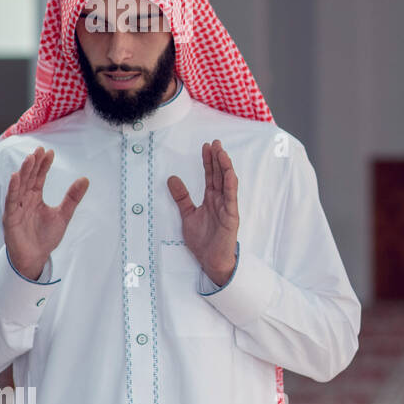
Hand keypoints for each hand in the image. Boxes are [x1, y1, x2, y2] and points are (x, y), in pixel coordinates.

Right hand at [3, 146, 88, 280]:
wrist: (35, 257)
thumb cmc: (45, 236)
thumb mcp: (63, 214)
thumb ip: (72, 197)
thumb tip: (85, 179)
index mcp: (35, 198)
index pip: (39, 178)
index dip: (43, 165)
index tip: (49, 152)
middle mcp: (24, 200)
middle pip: (28, 179)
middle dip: (33, 164)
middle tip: (39, 150)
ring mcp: (16, 209)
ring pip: (19, 187)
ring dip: (23, 173)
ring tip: (29, 159)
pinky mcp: (10, 219)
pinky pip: (10, 202)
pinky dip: (13, 189)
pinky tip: (15, 177)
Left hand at [167, 140, 238, 284]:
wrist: (211, 260)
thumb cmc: (203, 240)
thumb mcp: (187, 215)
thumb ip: (182, 197)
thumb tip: (172, 178)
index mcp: (212, 199)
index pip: (211, 176)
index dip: (208, 161)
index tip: (206, 146)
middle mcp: (221, 200)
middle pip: (220, 175)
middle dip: (218, 159)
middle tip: (215, 143)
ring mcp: (227, 207)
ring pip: (227, 183)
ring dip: (225, 167)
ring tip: (222, 153)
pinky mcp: (231, 216)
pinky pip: (231, 198)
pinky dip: (231, 185)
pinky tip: (229, 173)